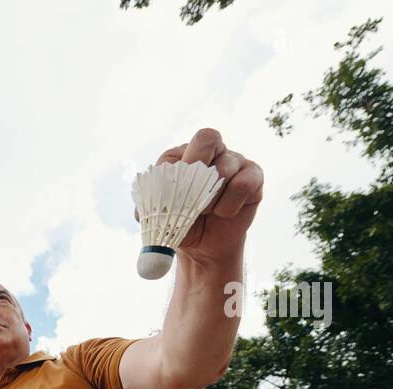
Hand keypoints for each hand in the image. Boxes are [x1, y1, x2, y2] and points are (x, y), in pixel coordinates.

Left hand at [140, 128, 263, 266]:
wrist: (205, 247)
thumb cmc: (180, 226)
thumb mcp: (159, 219)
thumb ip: (149, 210)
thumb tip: (140, 212)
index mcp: (184, 156)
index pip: (182, 147)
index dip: (179, 165)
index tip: (173, 191)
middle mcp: (211, 153)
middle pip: (208, 137)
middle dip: (198, 162)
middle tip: (191, 193)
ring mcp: (234, 162)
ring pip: (226, 166)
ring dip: (211, 196)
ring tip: (205, 212)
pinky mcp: (253, 176)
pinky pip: (243, 183)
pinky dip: (230, 204)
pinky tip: (224, 213)